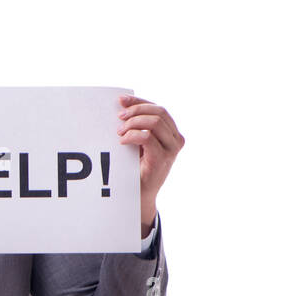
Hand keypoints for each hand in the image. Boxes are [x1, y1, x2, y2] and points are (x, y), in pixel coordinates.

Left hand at [118, 95, 183, 234]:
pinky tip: (123, 142)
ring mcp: (171, 150)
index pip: (158, 109)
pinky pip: (147, 137)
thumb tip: (123, 107)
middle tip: (119, 118)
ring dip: (133, 123)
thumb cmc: (137, 168)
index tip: (121, 100)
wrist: (139, 195)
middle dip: (136, 111)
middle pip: (158, 112)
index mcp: (172, 133)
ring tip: (120, 132)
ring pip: (154, 122)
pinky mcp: (162, 159)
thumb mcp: (140, 143)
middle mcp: (176, 140)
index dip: (139, 102)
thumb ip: (139, 127)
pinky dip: (132, 136)